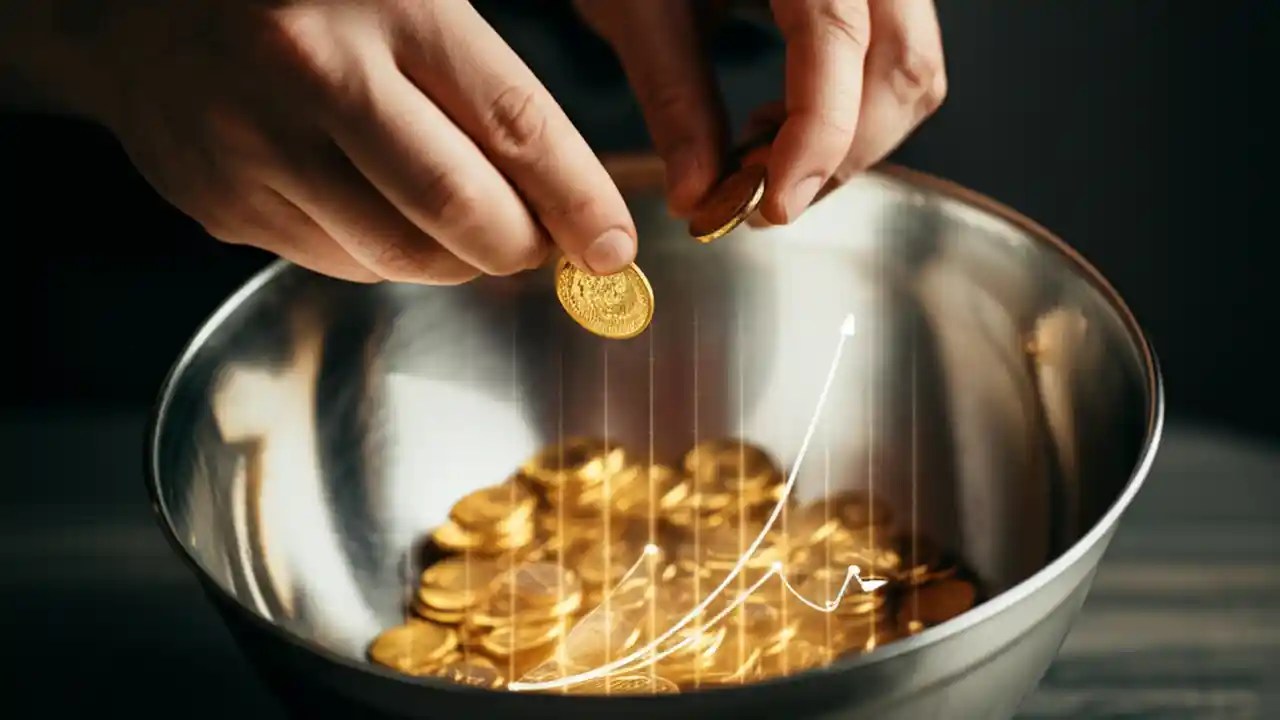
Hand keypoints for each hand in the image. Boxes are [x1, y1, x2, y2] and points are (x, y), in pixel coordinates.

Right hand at [14, 1, 637, 282]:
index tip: (614, 242)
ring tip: (471, 226)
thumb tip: (567, 181)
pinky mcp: (223, 204)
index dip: (579, 199)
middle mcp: (315, 74)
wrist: (130, 3)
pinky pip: (341, 264)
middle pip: (461, 211)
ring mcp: (258, 147)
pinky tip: (389, 216)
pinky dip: (390, 257)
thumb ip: (484, 74)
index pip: (513, 125)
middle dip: (525, 246)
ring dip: (460, 259)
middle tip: (547, 242)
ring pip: (403, 256)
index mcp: (382, 2)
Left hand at [576, 0, 946, 223]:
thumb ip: (673, 98)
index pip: (838, 36)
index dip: (816, 134)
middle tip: (762, 202)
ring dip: (850, 141)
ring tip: (762, 157)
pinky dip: (852, 113)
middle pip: (902, 64)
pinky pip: (896, 59)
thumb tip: (697, 196)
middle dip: (841, 153)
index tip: (774, 205)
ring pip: (912, 70)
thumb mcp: (636, 7)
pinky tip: (780, 124)